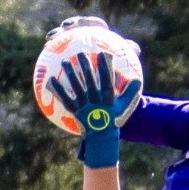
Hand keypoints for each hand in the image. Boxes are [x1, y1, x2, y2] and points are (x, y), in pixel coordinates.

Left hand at [45, 50, 139, 169]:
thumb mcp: (124, 106)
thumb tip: (138, 80)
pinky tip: (51, 80)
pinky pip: (65, 98)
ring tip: (65, 61)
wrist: (101, 136)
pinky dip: (58, 89)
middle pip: (89, 80)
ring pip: (76, 87)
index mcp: (107, 98)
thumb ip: (130, 92)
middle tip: (81, 53)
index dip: (104, 67)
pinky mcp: (75, 110)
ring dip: (71, 74)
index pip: (106, 79)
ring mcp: (84, 105)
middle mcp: (95, 100)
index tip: (102, 54)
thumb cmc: (113, 118)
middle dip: (85, 66)